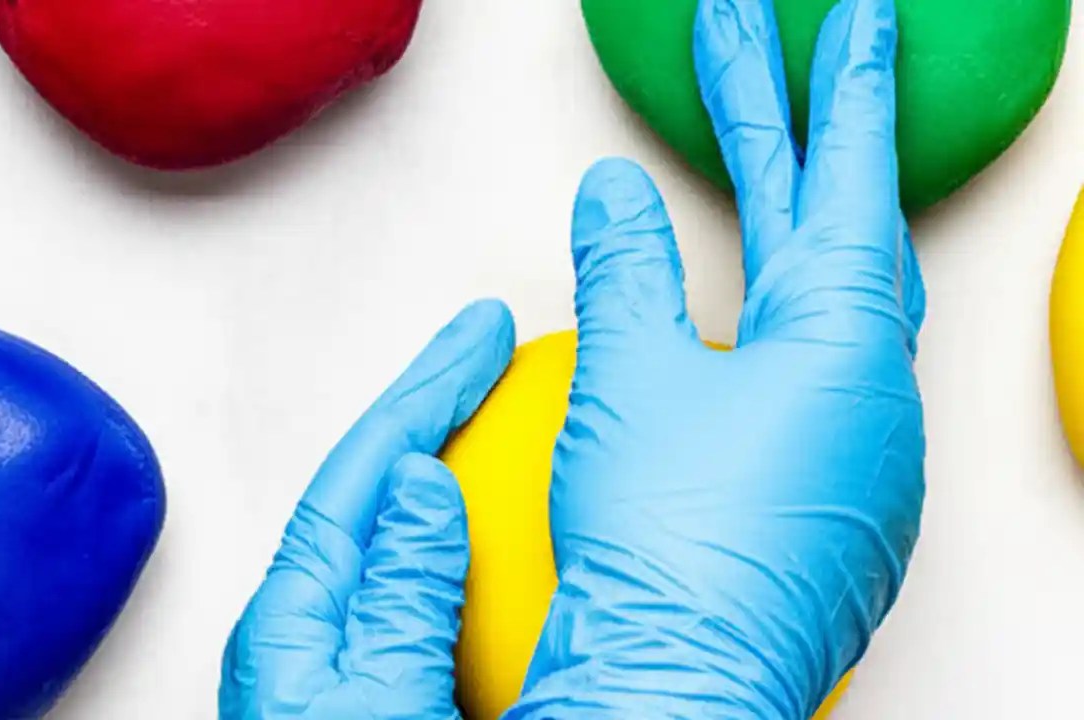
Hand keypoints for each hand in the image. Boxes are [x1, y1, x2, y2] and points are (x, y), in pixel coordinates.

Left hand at [220, 301, 514, 718]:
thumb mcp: (383, 699)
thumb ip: (404, 596)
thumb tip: (425, 484)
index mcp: (294, 618)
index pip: (365, 468)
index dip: (424, 392)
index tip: (478, 339)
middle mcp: (307, 626)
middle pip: (373, 482)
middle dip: (431, 405)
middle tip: (486, 346)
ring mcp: (335, 655)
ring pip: (393, 530)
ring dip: (441, 459)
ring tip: (487, 409)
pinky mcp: (369, 688)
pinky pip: (412, 585)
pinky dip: (454, 541)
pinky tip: (485, 539)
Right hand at [507, 0, 924, 716]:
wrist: (677, 683)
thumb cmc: (667, 547)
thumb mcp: (629, 379)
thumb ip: (625, 271)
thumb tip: (613, 198)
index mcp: (844, 347)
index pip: (848, 181)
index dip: (844, 86)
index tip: (858, 16)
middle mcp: (874, 396)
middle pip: (831, 228)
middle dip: (791, 129)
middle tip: (764, 42)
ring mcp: (859, 454)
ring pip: (827, 304)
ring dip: (787, 224)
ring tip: (753, 153)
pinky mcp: (828, 502)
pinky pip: (813, 377)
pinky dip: (776, 320)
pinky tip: (739, 316)